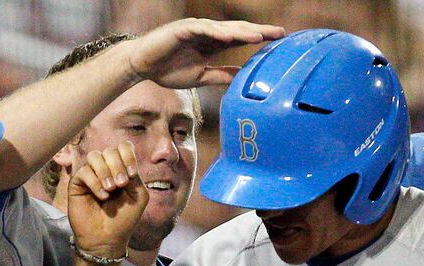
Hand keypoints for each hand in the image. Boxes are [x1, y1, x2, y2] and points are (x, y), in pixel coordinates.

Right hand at [67, 142, 148, 258]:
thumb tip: (123, 159)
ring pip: (95, 156)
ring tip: (111, 190)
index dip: (128, 156)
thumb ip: (135, 175)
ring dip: (105, 172)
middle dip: (118, 166)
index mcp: (121, 169)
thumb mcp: (138, 196)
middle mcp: (105, 169)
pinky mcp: (77, 183)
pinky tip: (102, 196)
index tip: (132, 175)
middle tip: (121, 185)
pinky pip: (84, 171)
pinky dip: (95, 182)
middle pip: (110, 150)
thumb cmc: (124, 219)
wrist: (107, 239)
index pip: (123, 147)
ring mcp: (90, 175)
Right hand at [127, 18, 284, 87]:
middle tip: (280, 33)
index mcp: (213, 44)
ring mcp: (196, 29)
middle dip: (259, 31)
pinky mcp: (183, 28)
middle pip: (238, 29)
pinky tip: (231, 36)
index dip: (260, 38)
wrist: (142, 66)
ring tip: (261, 35)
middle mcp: (208, 33)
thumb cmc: (168, 69)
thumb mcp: (202, 77)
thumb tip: (241, 79)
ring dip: (242, 31)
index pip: (241, 38)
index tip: (279, 41)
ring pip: (224, 28)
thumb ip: (221, 75)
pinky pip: (203, 29)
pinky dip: (217, 32)